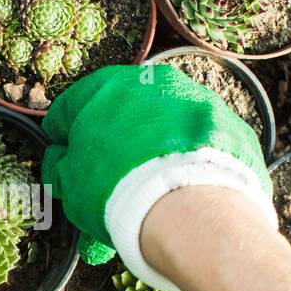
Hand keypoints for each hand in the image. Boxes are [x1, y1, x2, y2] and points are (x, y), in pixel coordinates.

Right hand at [42, 64, 274, 290]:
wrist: (190, 207)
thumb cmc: (119, 189)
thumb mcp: (70, 184)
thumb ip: (61, 166)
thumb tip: (61, 159)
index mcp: (106, 87)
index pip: (72, 107)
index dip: (63, 137)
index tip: (65, 157)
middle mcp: (153, 82)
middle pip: (122, 117)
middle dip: (112, 150)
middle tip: (107, 186)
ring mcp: (196, 101)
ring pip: (162, 131)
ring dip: (150, 158)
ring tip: (147, 200)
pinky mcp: (229, 125)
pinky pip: (197, 145)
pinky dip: (186, 165)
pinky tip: (180, 197)